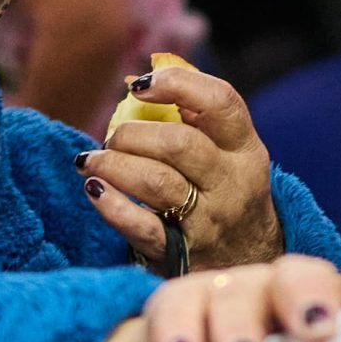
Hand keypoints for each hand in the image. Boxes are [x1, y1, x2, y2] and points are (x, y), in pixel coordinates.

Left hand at [74, 61, 281, 268]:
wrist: (249, 261)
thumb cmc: (225, 192)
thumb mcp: (227, 153)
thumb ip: (192, 114)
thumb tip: (136, 80)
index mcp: (245, 149)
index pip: (221, 102)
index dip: (178, 85)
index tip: (139, 87)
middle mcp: (232, 184)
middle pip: (179, 144)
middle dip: (132, 134)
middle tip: (112, 138)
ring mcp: (209, 221)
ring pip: (156, 182)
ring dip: (113, 164)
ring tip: (90, 161)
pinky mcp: (181, 254)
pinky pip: (141, 228)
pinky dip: (112, 206)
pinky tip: (94, 190)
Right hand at [86, 217, 340, 341]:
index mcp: (335, 318)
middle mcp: (285, 298)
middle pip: (305, 276)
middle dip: (313, 298)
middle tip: (319, 332)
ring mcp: (230, 297)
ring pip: (239, 293)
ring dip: (242, 328)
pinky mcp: (177, 307)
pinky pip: (176, 308)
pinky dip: (180, 333)